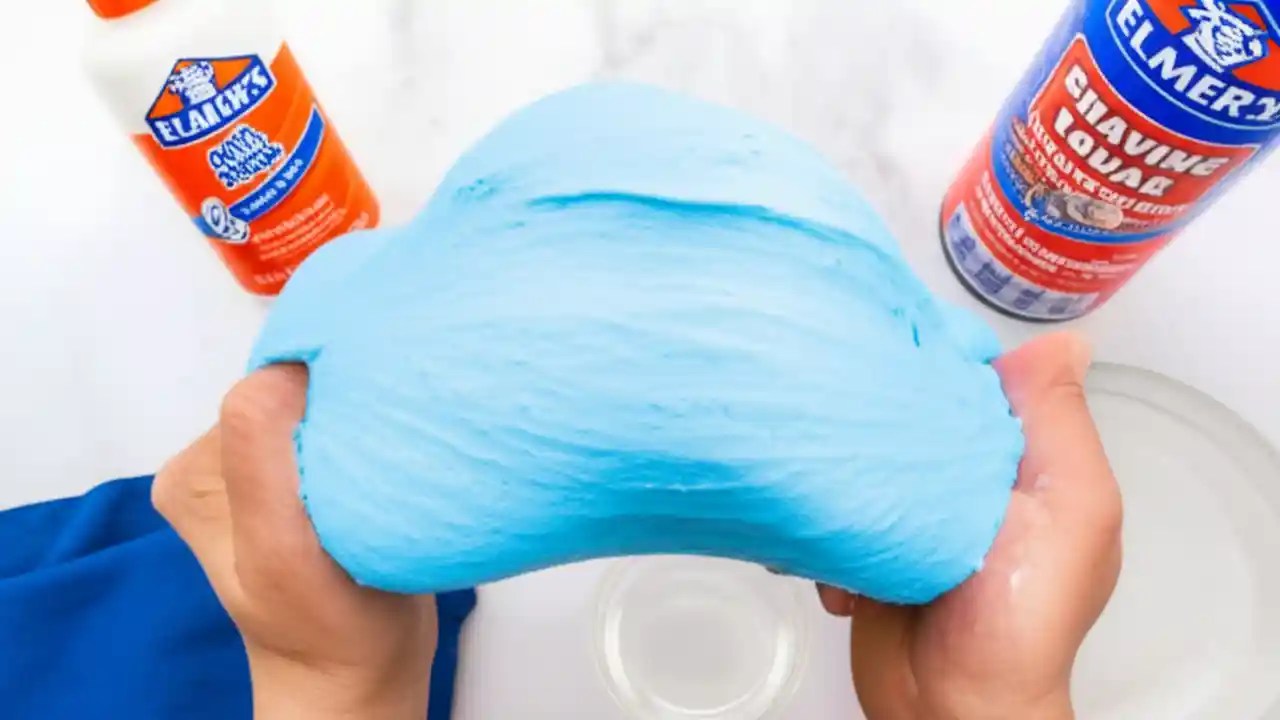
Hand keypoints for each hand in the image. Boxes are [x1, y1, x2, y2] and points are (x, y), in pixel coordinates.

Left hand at [154, 365, 438, 719]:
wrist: (355, 674)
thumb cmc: (327, 626)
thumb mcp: (281, 550)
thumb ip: (259, 456)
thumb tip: (282, 369)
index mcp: (194, 474)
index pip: (265, 389)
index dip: (324, 401)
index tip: (366, 446)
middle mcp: (215, 462)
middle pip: (293, 391)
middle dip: (341, 413)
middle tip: (377, 466)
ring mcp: (260, 468)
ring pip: (319, 406)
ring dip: (359, 427)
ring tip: (382, 475)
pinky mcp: (299, 474)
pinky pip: (335, 427)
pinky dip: (367, 439)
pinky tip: (382, 476)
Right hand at [819, 332, 1122, 719]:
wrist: (949, 708)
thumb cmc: (1021, 623)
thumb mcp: (1067, 510)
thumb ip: (1058, 426)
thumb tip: (1062, 345)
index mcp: (1034, 471)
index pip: (990, 388)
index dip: (952, 367)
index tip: (912, 357)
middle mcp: (979, 491)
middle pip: (924, 421)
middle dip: (889, 422)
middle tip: (862, 427)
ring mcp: (924, 522)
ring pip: (875, 464)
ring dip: (851, 478)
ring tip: (848, 501)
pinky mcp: (877, 550)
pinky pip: (843, 513)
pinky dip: (834, 529)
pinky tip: (841, 557)